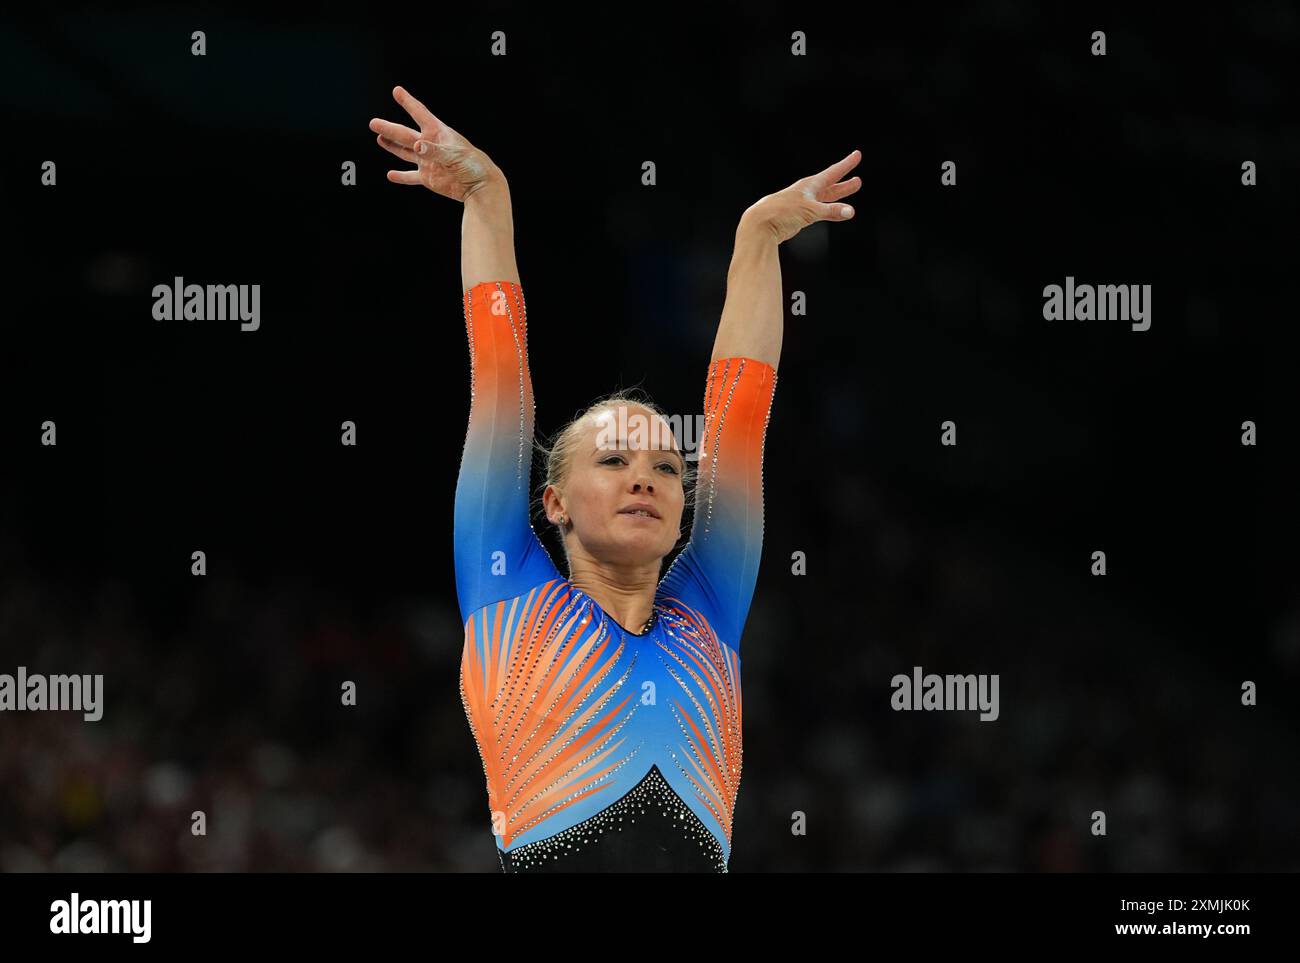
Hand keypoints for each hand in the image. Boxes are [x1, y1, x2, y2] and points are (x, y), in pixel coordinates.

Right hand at [368, 86, 502, 201]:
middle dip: (390, 129)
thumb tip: (416, 147)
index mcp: (438, 133)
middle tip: (373, 123)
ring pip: (405, 152)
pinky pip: (411, 176)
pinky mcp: (429, 177)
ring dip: (392, 146)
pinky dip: (401, 176)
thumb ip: (435, 151)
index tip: (397, 91)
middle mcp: (430, 145)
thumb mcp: (455, 155)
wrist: (480, 186)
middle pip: (405, 135)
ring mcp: (428, 161)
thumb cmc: (473, 165)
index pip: (420, 114)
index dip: (408, 102)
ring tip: (379, 138)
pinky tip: (390, 175)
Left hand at [741, 149, 860, 243]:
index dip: (846, 164)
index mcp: (809, 185)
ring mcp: (802, 204)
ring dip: (837, 198)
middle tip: (858, 181)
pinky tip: (832, 214)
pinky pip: (818, 212)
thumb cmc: (781, 212)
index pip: (833, 172)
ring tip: (848, 198)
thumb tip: (850, 211)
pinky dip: (828, 212)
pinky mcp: (797, 217)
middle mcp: (806, 193)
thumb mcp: (810, 210)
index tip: (857, 155)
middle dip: (844, 184)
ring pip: (824, 200)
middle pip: (830, 187)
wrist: (760, 224)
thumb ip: (831, 211)